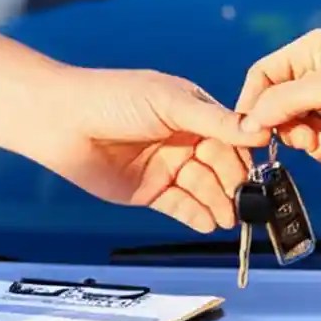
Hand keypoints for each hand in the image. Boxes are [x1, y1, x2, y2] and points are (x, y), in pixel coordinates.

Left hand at [36, 68, 269, 232]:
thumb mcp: (169, 102)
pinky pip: (180, 206)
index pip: (229, 137)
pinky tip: (208, 222)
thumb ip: (214, 121)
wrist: (61, 121)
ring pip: (202, 189)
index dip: (244, 156)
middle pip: (220, 167)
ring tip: (229, 219)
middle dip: (234, 186)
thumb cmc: (112, 97)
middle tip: (247, 204)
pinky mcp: (149, 191)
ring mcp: (166, 166)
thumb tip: (258, 129)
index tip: (259, 173)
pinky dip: (196, 215)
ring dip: (218, 204)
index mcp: (192, 111)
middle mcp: (183, 139)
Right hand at [236, 29, 320, 172]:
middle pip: (279, 114)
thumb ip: (282, 103)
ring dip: (320, 147)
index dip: (255, 105)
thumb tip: (247, 124)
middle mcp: (318, 78)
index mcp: (309, 54)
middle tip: (312, 137)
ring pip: (303, 138)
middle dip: (295, 132)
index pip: (262, 77)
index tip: (255, 132)